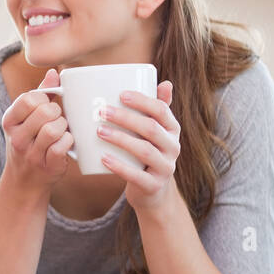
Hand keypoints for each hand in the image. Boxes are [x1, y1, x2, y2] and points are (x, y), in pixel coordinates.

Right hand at [2, 67, 74, 190]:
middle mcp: (16, 138)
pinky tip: (66, 143)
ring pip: (54, 129)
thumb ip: (40, 94)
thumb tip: (53, 72)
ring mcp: (30, 154)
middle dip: (57, 113)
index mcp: (9, 121)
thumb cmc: (29, 143)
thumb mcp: (27, 118)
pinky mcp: (46, 166)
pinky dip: (68, 142)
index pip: (29, 98)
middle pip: (45, 112)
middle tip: (57, 120)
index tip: (46, 106)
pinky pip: (62, 147)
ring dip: (64, 128)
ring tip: (61, 132)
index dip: (44, 99)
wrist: (25, 181)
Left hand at [96, 80, 181, 214]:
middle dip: (126, 117)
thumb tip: (165, 82)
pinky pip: (137, 176)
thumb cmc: (148, 153)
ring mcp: (165, 168)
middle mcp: (173, 147)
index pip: (162, 110)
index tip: (121, 94)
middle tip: (102, 111)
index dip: (143, 100)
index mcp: (173, 129)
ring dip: (120, 139)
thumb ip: (157, 109)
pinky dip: (119, 167)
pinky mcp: (154, 186)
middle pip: (151, 128)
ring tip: (99, 131)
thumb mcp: (155, 132)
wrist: (153, 191)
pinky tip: (103, 158)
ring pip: (144, 150)